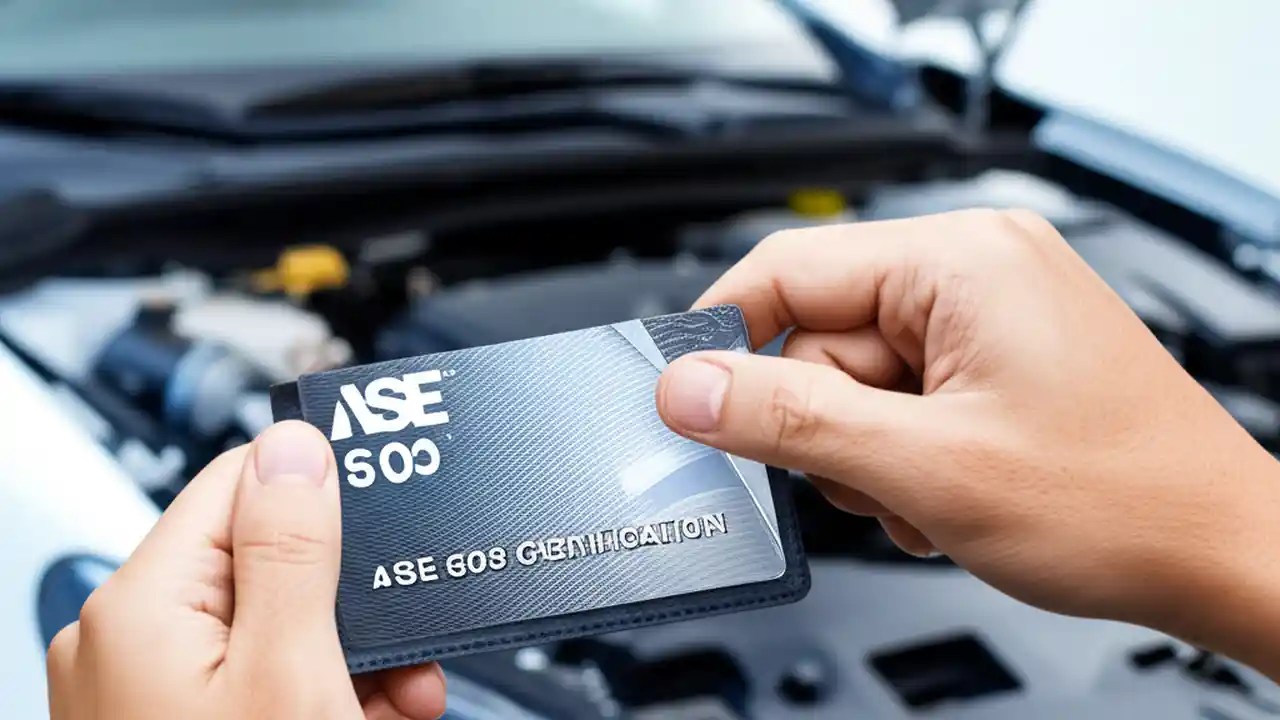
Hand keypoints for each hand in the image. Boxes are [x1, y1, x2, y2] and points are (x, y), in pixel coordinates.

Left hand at [46, 421, 445, 719]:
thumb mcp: (293, 677)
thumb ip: (294, 550)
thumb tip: (295, 445)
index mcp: (140, 607)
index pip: (240, 482)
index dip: (325, 491)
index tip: (388, 512)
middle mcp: (127, 641)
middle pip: (264, 561)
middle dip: (351, 599)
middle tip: (406, 643)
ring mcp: (146, 692)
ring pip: (271, 625)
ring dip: (348, 653)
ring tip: (397, 701)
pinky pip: (254, 678)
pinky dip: (317, 691)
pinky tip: (364, 718)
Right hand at [655, 210, 1279, 673]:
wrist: (1220, 556)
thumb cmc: (1120, 503)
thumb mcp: (924, 467)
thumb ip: (791, 422)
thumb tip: (692, 389)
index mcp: (960, 260)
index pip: (788, 268)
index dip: (725, 335)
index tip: (687, 397)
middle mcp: (977, 269)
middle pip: (819, 338)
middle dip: (830, 426)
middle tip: (878, 478)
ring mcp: (992, 316)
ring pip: (856, 380)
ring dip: (869, 453)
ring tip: (931, 494)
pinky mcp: (998, 360)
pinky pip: (901, 398)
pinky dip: (905, 455)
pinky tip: (951, 492)